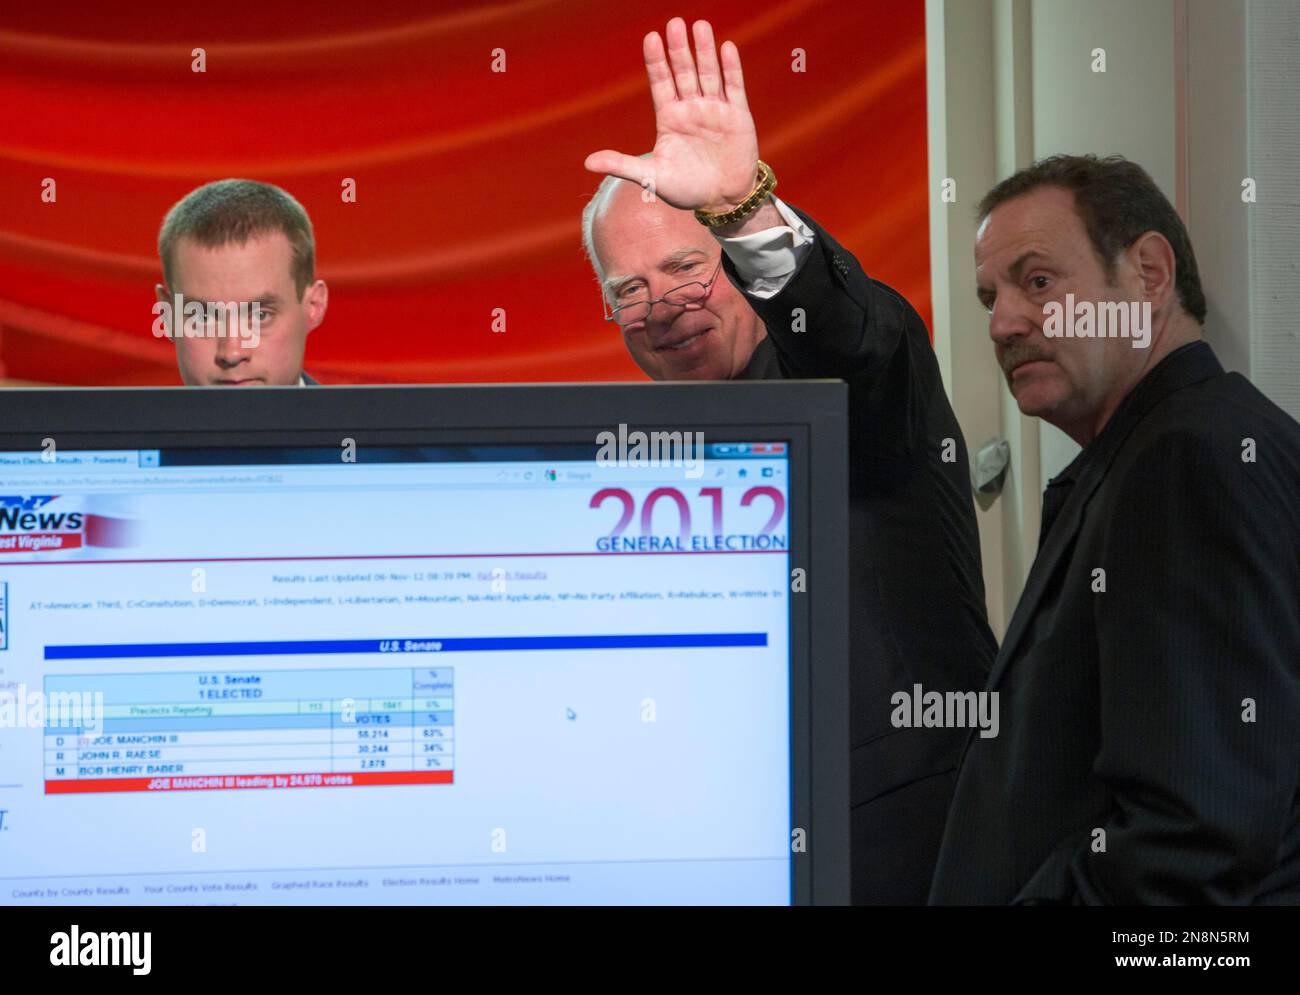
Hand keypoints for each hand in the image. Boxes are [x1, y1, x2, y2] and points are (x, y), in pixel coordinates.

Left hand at [584, 18, 759, 212]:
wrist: (722, 200)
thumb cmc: (686, 189)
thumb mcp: (651, 178)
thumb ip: (622, 165)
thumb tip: (587, 163)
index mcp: (669, 118)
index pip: (660, 83)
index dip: (656, 62)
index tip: (650, 38)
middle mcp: (691, 108)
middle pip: (683, 72)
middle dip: (679, 50)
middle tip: (674, 23)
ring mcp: (715, 109)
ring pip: (708, 74)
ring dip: (704, 51)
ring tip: (699, 26)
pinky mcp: (737, 116)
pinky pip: (734, 87)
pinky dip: (731, 69)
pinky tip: (726, 48)